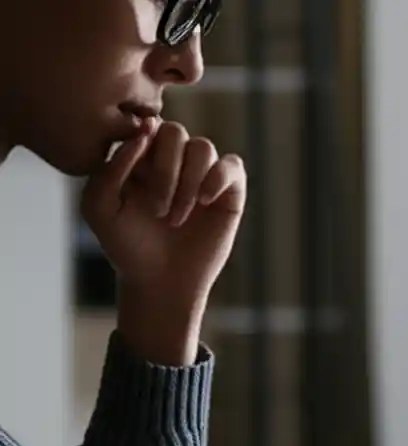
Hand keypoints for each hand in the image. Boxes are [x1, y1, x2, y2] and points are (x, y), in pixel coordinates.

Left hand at [80, 118, 246, 365]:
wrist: (161, 280)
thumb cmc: (127, 245)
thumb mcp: (99, 208)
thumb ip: (110, 169)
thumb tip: (144, 133)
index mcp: (141, 157)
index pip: (146, 126)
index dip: (143, 142)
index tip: (137, 175)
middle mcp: (174, 160)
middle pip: (175, 132)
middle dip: (165, 170)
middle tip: (157, 209)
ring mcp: (203, 174)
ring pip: (203, 147)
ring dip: (188, 180)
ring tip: (178, 216)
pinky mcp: (229, 191)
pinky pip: (232, 165)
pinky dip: (218, 178)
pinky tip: (204, 203)